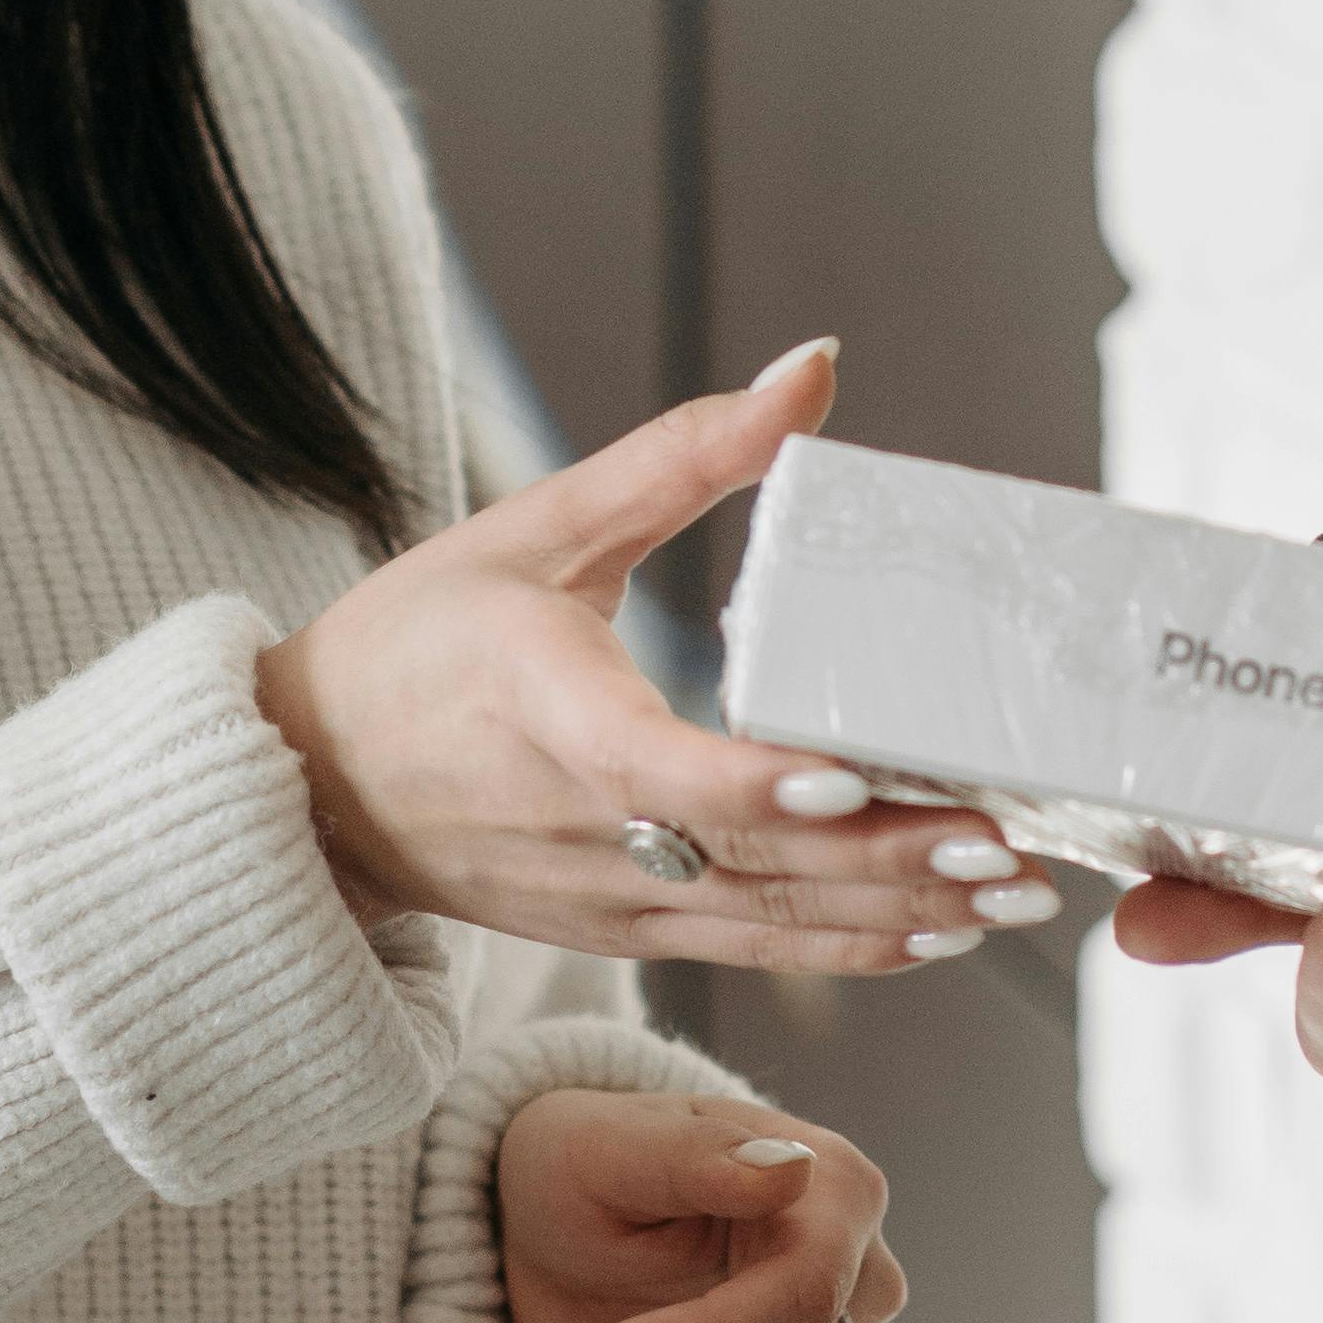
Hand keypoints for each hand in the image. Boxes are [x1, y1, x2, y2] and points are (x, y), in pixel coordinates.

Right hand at [254, 343, 1060, 978]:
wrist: (310, 787)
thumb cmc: (419, 642)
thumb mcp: (534, 527)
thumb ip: (683, 455)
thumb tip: (814, 370)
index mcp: (548, 719)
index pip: (662, 771)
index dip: (759, 788)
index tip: (852, 781)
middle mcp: (582, 830)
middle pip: (749, 861)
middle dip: (886, 861)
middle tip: (1007, 845)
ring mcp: (604, 900)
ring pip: (767, 922)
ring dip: (896, 913)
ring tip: (1012, 894)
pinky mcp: (620, 935)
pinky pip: (749, 951)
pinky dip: (847, 949)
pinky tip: (939, 934)